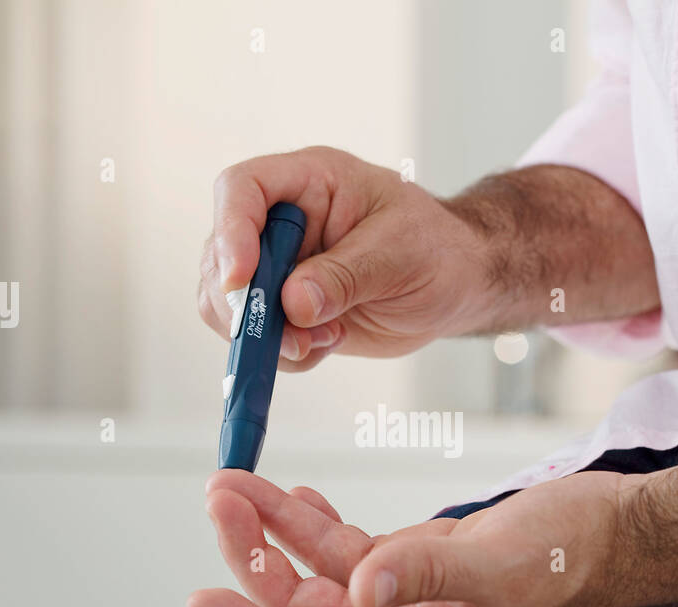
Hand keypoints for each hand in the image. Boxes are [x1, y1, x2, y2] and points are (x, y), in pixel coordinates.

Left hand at [186, 468, 649, 606]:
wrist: (613, 531)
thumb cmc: (569, 554)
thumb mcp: (498, 565)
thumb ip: (426, 575)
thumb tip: (356, 591)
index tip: (198, 601)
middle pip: (298, 600)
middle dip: (251, 553)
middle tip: (222, 494)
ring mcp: (406, 587)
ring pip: (316, 566)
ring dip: (273, 526)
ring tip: (239, 481)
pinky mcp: (418, 557)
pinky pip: (348, 546)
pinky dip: (314, 521)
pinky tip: (299, 495)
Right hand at [198, 147, 490, 371]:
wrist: (457, 285)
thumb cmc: (437, 249)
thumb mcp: (400, 254)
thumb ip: (346, 276)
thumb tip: (293, 304)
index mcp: (309, 182)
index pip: (242, 190)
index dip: (230, 231)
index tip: (241, 279)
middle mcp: (282, 222)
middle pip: (220, 254)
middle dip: (243, 302)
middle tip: (287, 333)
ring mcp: (279, 268)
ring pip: (227, 302)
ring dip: (263, 334)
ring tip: (321, 341)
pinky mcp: (285, 310)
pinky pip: (256, 337)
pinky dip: (283, 352)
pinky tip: (329, 343)